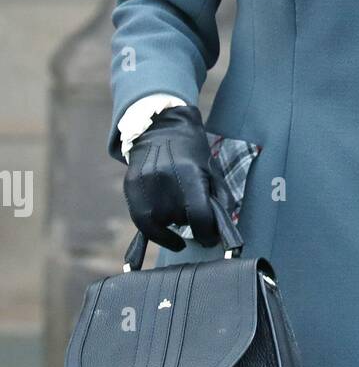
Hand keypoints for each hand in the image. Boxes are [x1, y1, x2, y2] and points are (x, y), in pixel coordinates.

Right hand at [121, 104, 226, 250]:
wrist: (161, 127)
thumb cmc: (192, 152)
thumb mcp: (212, 170)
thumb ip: (221, 199)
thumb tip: (221, 230)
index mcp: (190, 174)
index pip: (199, 216)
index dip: (207, 234)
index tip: (210, 239)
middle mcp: (165, 180)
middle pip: (180, 221)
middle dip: (191, 223)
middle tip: (195, 216)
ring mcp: (145, 184)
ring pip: (161, 224)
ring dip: (172, 224)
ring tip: (179, 211)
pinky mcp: (130, 187)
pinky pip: (141, 222)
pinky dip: (155, 232)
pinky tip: (165, 233)